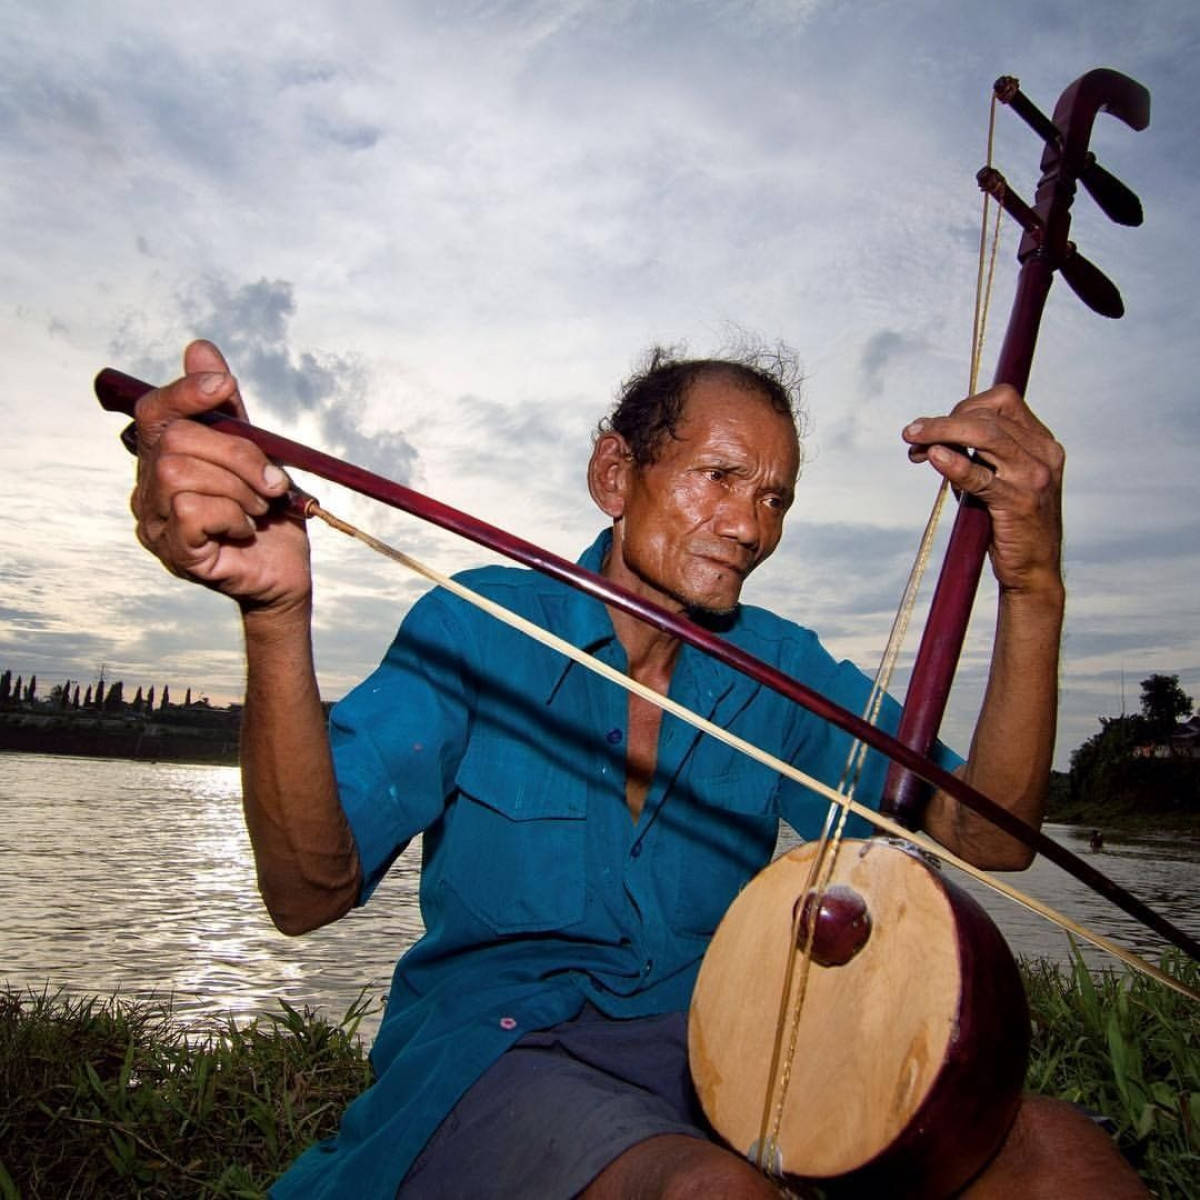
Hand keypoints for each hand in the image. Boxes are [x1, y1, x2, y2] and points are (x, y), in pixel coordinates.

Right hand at [131, 340, 312, 613]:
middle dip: (236, 454)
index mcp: (165, 458)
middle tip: (271, 481)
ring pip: (179, 475)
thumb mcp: (258, 453)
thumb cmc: (269, 513)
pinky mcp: (172, 552)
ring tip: (260, 507)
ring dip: (237, 488)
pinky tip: (245, 529)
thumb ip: (228, 410)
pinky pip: (189, 512)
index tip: (225, 386)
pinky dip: (230, 514)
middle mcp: (147, 488)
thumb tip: (200, 349)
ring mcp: (153, 522)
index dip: (186, 392)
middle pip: (175, 441)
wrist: (286, 570)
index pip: (155, 412)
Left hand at [902, 384, 1063, 594]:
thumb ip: (971, 455)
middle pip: (988, 416)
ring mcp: (1033, 476)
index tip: (934, 425)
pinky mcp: (1018, 502)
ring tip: (914, 440)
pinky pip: (981, 476)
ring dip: (942, 432)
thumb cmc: (1006, 523)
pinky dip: (955, 464)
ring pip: (985, 435)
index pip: (1003, 400)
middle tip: (912, 434)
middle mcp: (1042, 453)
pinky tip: (934, 457)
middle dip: (944, 421)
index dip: (963, 406)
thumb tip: (929, 439)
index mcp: (1041, 442)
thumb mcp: (994, 480)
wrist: (1032, 570)